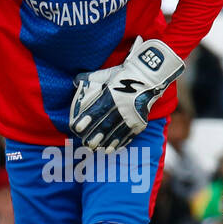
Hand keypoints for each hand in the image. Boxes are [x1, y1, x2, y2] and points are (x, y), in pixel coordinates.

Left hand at [69, 36, 184, 151]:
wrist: (147, 77)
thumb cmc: (121, 75)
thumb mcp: (105, 74)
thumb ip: (89, 79)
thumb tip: (75, 83)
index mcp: (110, 95)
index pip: (96, 111)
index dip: (86, 121)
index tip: (77, 129)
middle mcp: (121, 107)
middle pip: (106, 125)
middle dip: (95, 136)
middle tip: (86, 144)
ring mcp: (132, 115)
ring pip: (117, 132)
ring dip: (107, 142)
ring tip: (100, 149)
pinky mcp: (140, 121)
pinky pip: (130, 134)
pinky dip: (121, 142)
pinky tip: (113, 148)